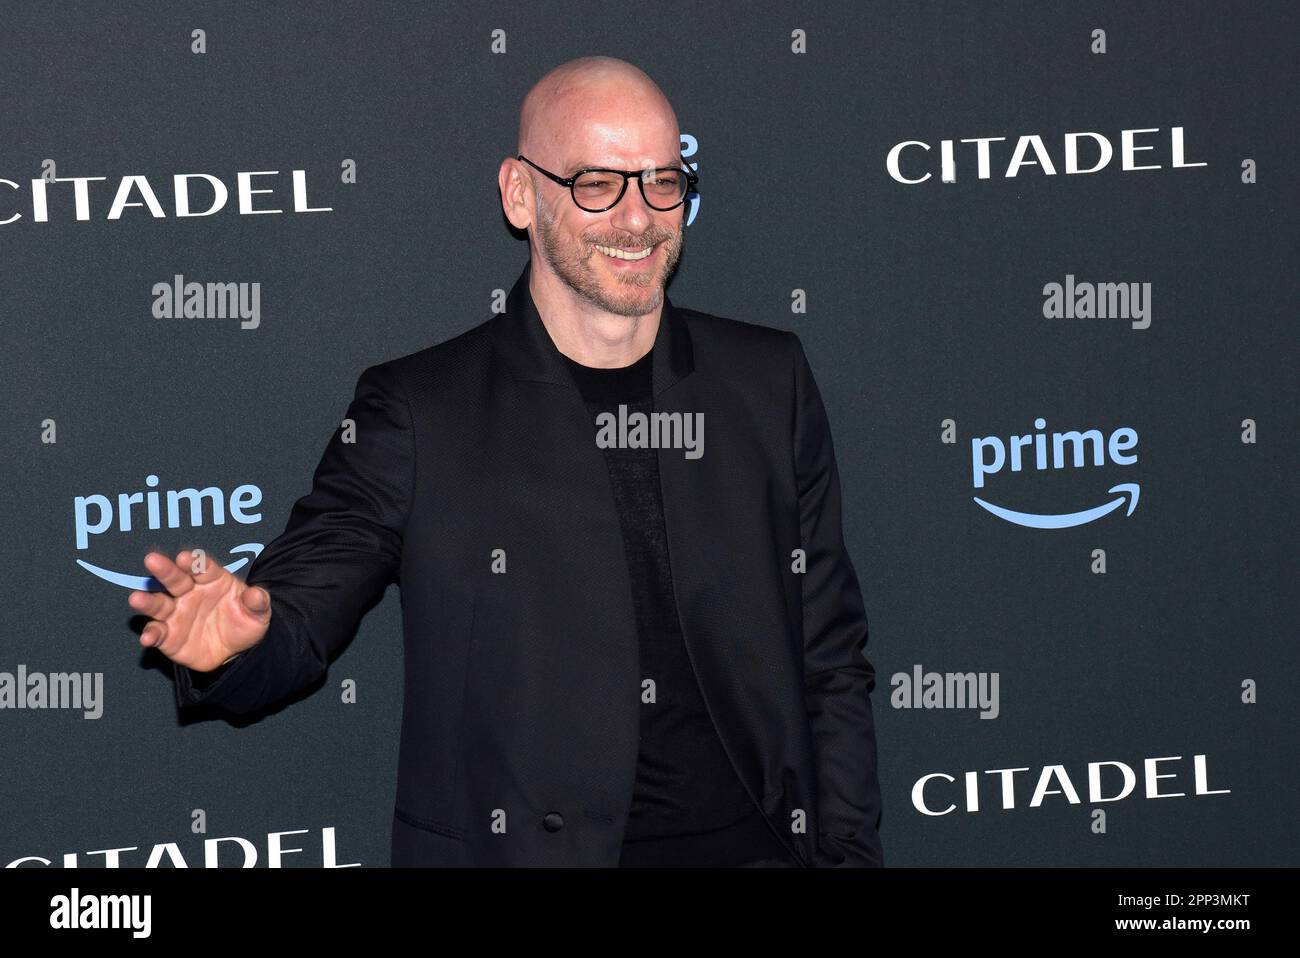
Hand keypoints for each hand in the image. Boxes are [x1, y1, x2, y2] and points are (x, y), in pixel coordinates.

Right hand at [129, 549, 270, 672]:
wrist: (236, 651)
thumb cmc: (244, 622)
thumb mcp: (258, 614)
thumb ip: (258, 603)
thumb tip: (257, 594)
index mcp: (212, 580)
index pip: (203, 567)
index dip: (194, 562)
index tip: (186, 557)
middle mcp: (190, 592)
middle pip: (175, 579)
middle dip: (164, 570)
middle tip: (151, 559)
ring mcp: (176, 613)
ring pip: (159, 604)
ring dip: (148, 601)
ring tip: (136, 599)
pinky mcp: (168, 635)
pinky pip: (157, 633)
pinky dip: (151, 634)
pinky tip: (148, 637)